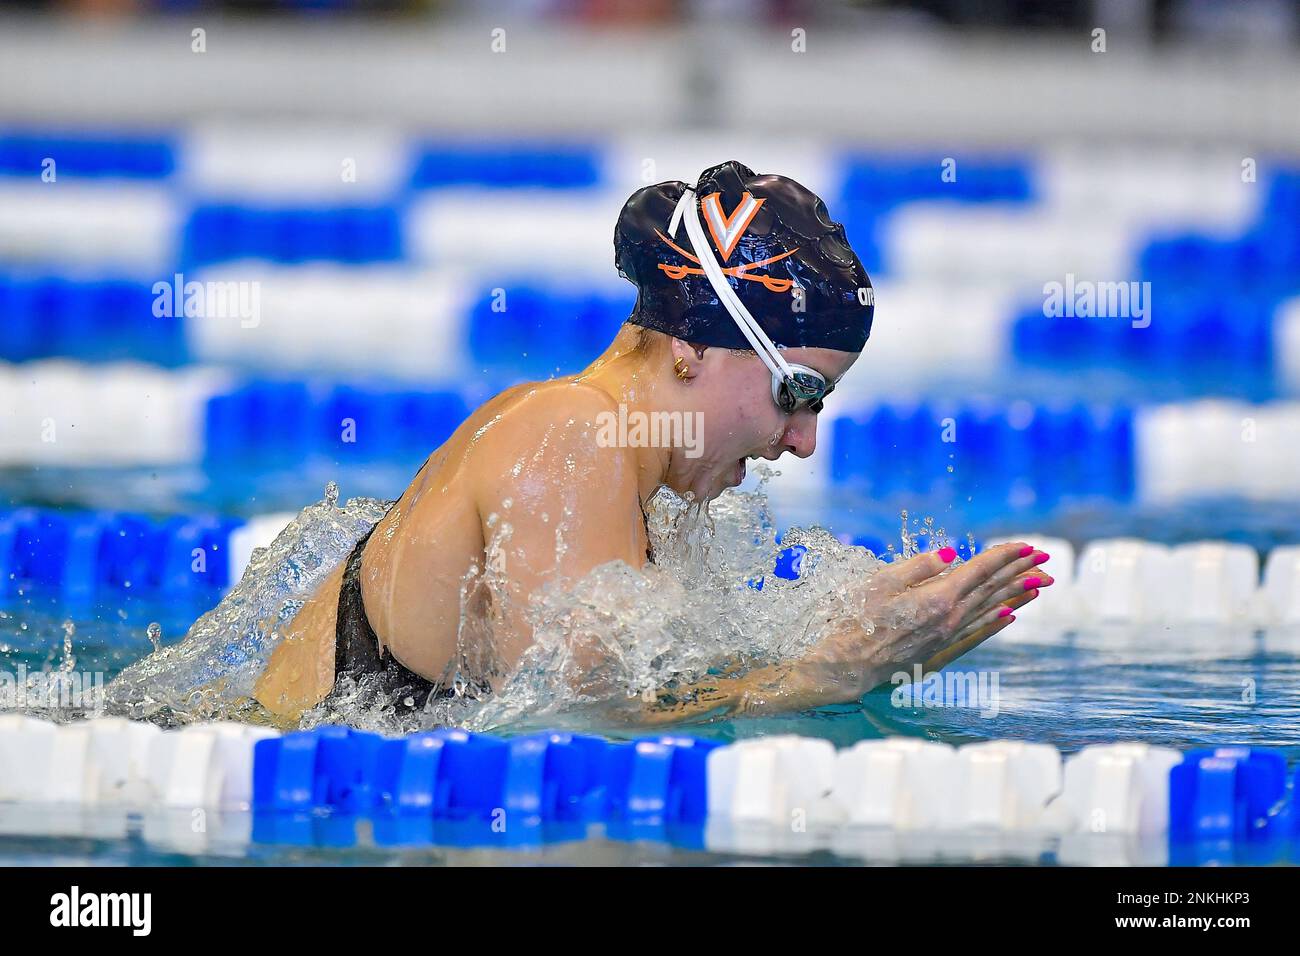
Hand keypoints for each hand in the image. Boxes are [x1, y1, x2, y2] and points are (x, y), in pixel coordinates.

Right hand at [794, 542, 1052, 699]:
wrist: (846, 665)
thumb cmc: (854, 618)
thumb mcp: (881, 582)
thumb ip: (919, 566)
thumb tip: (954, 553)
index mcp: (937, 598)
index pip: (980, 570)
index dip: (1005, 555)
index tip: (1027, 544)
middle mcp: (949, 619)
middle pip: (991, 589)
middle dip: (1020, 571)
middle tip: (1045, 559)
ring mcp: (946, 637)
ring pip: (989, 610)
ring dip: (1016, 594)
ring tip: (1040, 583)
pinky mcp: (938, 650)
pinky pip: (976, 633)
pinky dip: (995, 622)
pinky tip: (1009, 616)